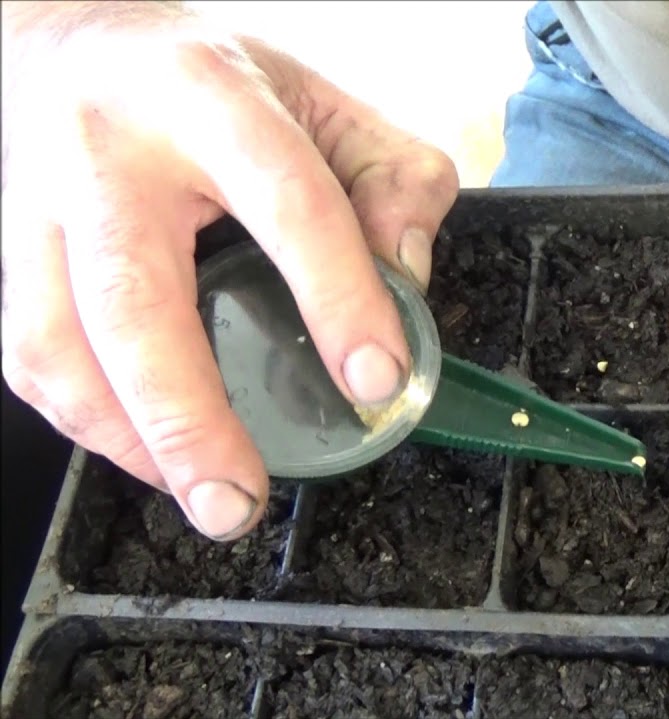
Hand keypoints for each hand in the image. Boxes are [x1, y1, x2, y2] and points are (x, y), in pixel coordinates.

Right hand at [1, 2, 458, 540]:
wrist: (73, 37)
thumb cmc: (209, 81)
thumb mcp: (324, 100)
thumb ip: (392, 175)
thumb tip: (405, 272)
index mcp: (208, 97)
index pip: (287, 200)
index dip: (339, 296)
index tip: (378, 378)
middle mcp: (108, 152)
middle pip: (133, 301)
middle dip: (190, 417)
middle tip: (241, 499)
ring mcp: (37, 205)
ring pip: (56, 345)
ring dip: (128, 440)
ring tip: (200, 496)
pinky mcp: (6, 253)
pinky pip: (29, 356)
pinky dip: (88, 423)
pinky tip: (147, 452)